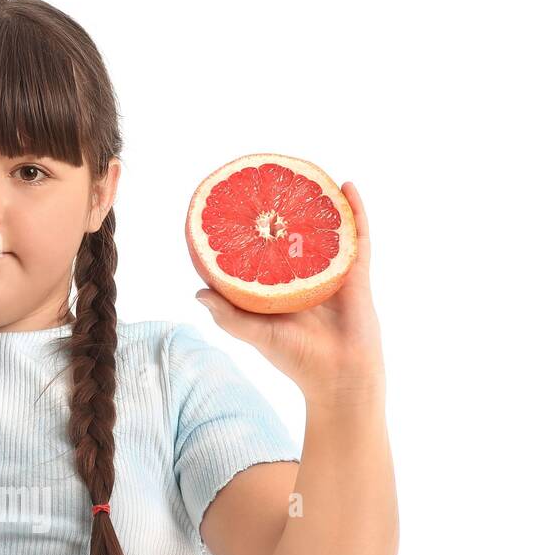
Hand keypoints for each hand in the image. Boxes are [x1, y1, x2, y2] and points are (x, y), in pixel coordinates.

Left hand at [196, 181, 382, 405]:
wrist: (340, 378)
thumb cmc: (297, 360)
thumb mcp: (256, 334)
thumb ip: (228, 316)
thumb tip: (197, 292)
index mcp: (279, 291)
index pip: (259, 257)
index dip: (245, 236)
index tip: (228, 213)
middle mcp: (303, 279)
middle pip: (290, 238)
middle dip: (280, 212)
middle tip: (264, 183)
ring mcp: (330, 274)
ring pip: (322, 232)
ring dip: (316, 204)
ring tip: (303, 176)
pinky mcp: (354, 274)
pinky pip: (356, 237)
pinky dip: (354, 211)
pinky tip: (344, 186)